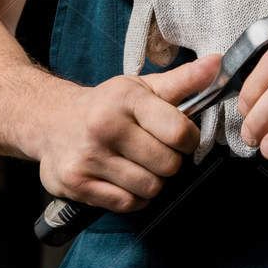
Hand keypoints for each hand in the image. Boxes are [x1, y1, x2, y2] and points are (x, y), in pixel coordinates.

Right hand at [39, 52, 220, 213]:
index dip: (188, 140)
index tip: (179, 138)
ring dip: (151, 182)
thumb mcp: (141, 87)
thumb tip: (218, 63)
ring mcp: (88, 156)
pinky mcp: (77, 182)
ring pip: (150, 188)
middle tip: (154, 152)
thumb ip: (183, 81)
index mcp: (125, 98)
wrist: (49, 121)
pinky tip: (124, 180)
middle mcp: (104, 126)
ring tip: (137, 166)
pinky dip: (134, 197)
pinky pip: (127, 203)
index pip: (179, 132)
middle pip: (168, 165)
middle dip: (169, 163)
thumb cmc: (105, 106)